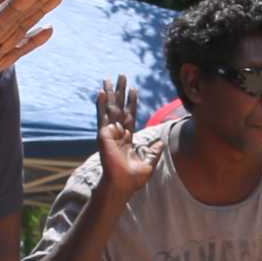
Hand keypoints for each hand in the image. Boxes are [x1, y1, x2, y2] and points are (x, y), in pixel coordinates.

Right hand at [96, 75, 156, 195]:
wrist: (122, 185)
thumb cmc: (133, 179)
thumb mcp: (148, 163)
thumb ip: (153, 152)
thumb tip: (160, 143)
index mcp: (127, 139)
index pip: (130, 116)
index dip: (132, 103)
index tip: (134, 89)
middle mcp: (117, 133)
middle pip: (119, 108)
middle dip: (120, 92)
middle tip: (121, 76)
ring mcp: (110, 133)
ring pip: (111, 108)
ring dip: (111, 92)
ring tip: (109, 77)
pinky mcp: (104, 134)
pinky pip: (103, 116)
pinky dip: (102, 104)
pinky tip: (101, 92)